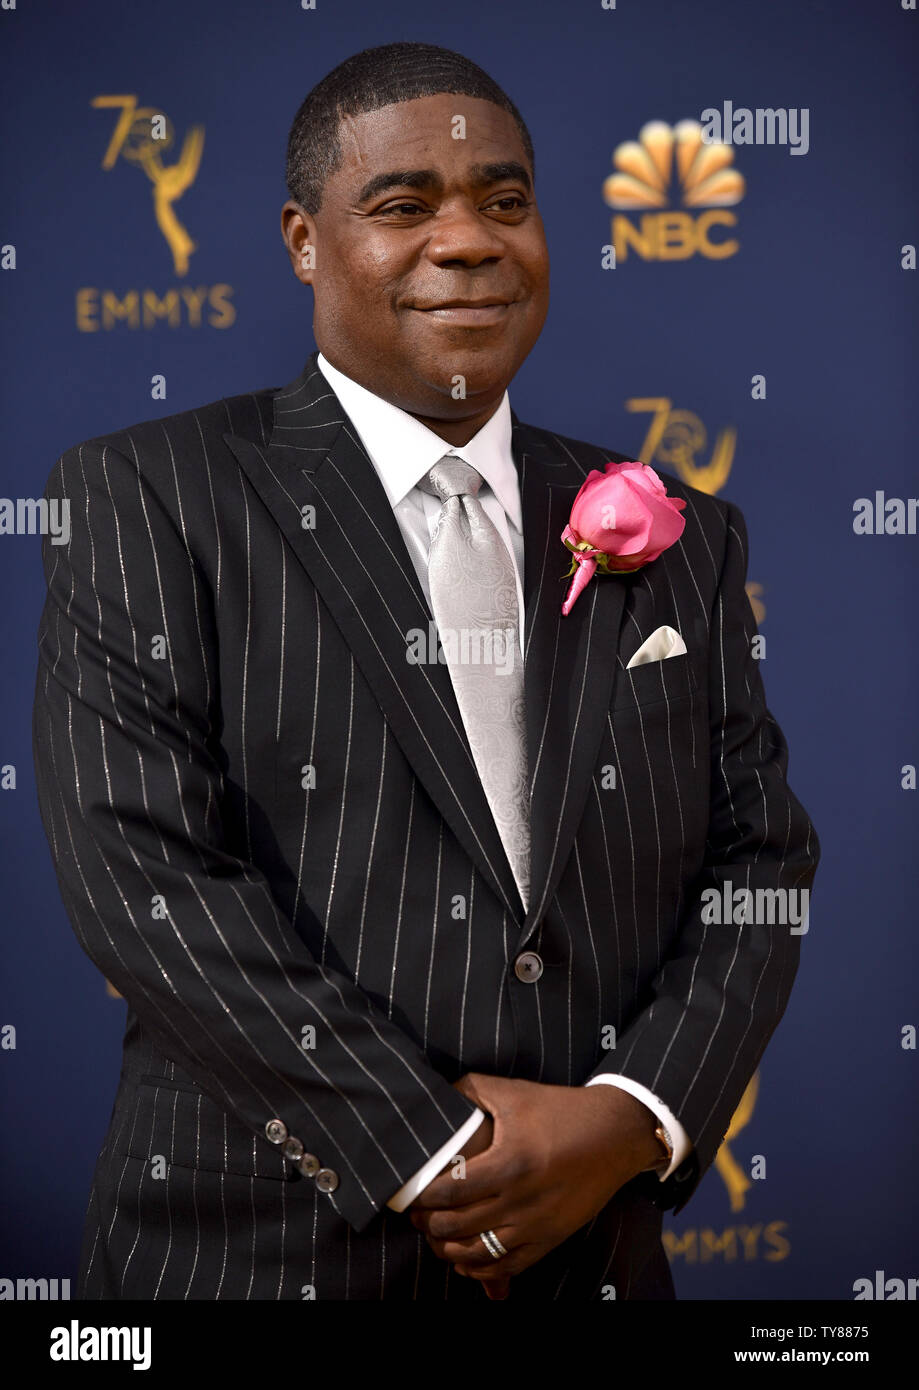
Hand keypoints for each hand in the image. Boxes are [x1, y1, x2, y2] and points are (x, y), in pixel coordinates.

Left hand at [409, 1073, 663, 1297]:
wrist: (615, 1135)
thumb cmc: (560, 1110)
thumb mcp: (514, 1092)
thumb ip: (470, 1090)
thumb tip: (436, 1095)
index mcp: (510, 1161)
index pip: (451, 1190)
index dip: (423, 1196)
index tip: (410, 1192)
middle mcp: (521, 1199)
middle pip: (458, 1225)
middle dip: (429, 1224)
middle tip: (416, 1215)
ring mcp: (537, 1224)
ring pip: (478, 1253)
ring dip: (448, 1250)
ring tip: (436, 1236)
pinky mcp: (550, 1239)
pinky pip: (508, 1267)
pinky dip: (480, 1269)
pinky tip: (464, 1259)